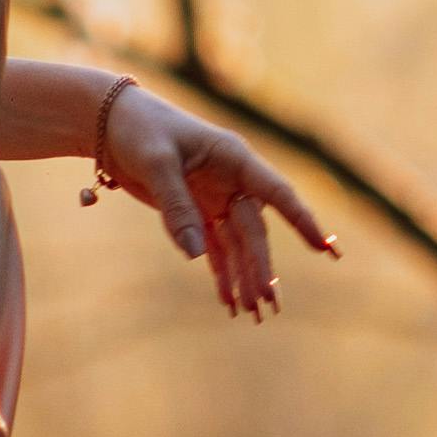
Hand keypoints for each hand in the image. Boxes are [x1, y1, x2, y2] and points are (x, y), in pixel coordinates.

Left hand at [91, 82, 337, 322]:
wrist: (111, 123)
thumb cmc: (138, 130)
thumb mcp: (156, 162)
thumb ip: (177, 207)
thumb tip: (196, 255)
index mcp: (234, 159)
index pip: (277, 193)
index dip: (302, 222)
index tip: (325, 249)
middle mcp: (231, 181)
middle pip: (254, 231)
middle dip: (261, 268)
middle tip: (266, 304)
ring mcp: (214, 198)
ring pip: (237, 245)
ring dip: (244, 277)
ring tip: (251, 313)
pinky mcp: (195, 212)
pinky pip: (213, 248)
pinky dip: (220, 273)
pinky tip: (228, 300)